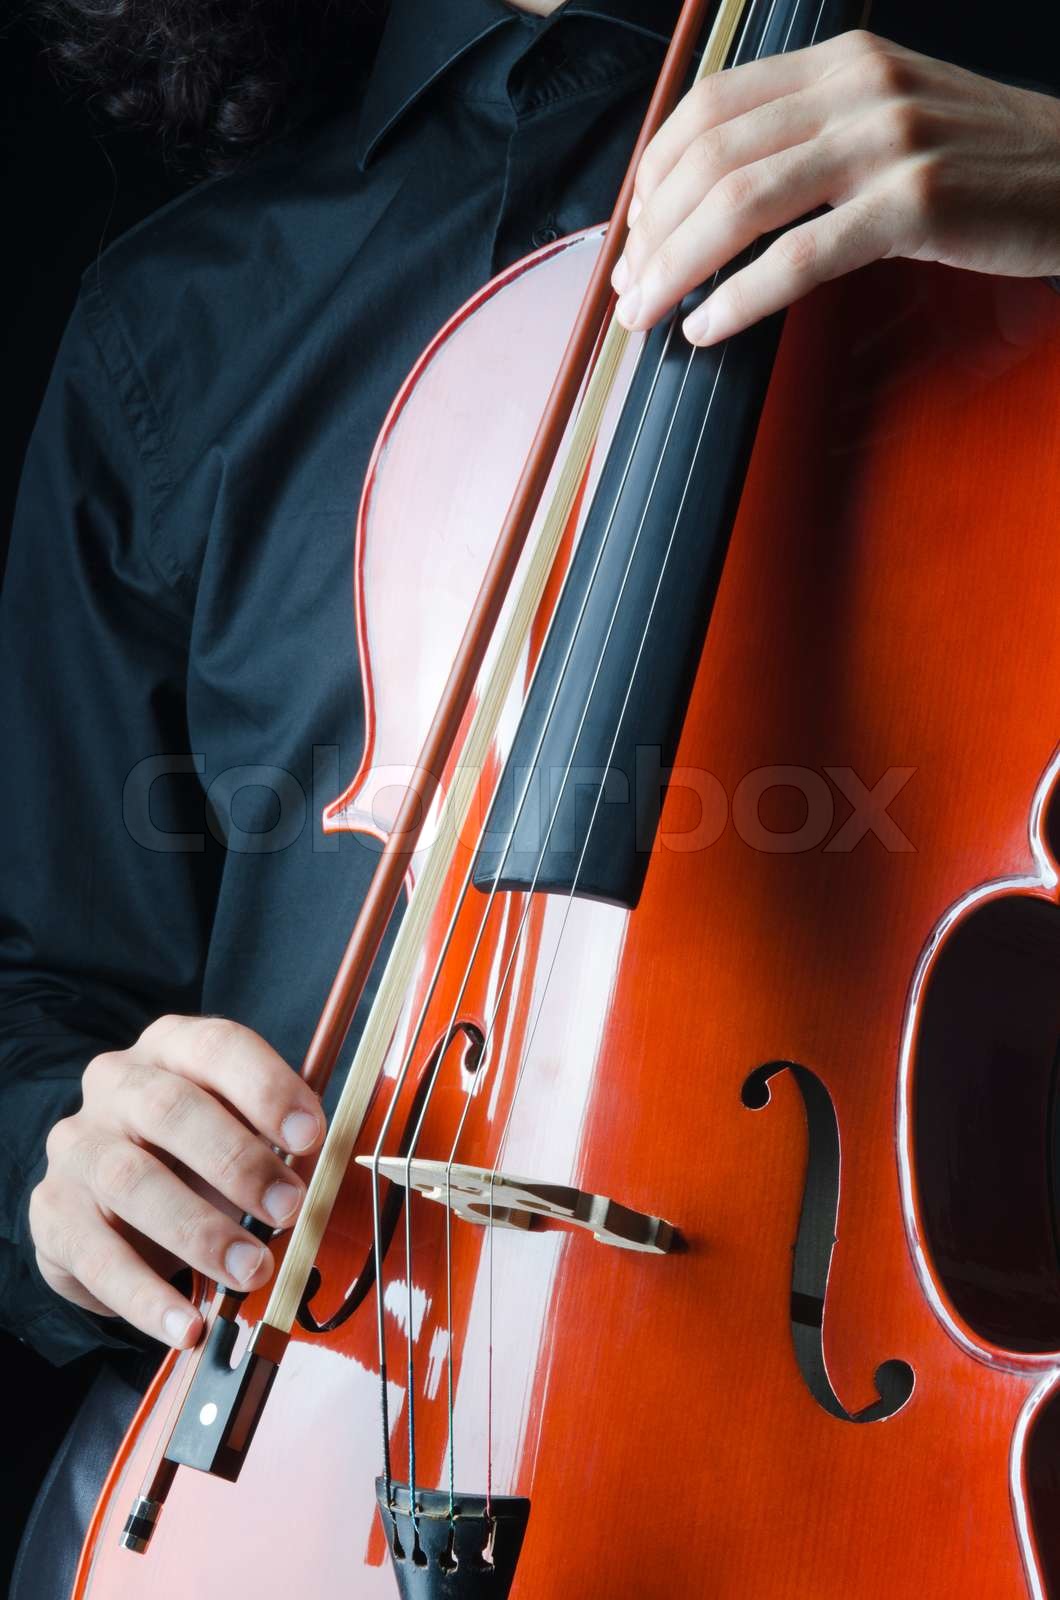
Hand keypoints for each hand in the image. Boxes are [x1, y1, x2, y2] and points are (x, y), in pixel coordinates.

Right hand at [28, 1015, 324, 1347]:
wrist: (110, 1200)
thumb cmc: (194, 1156)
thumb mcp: (239, 1132)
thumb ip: (279, 1142)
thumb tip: (326, 1170)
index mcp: (172, 1048)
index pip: (217, 1047)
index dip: (267, 1088)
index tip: (311, 1135)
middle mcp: (116, 1085)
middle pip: (170, 1109)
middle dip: (237, 1160)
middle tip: (289, 1207)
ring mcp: (77, 1147)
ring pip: (130, 1181)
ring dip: (200, 1232)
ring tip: (253, 1271)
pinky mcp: (52, 1212)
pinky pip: (97, 1257)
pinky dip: (146, 1297)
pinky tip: (188, 1324)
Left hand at [612, 30, 1059, 345]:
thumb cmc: (984, 165)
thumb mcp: (893, 120)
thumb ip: (813, 137)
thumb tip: (719, 196)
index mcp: (843, 64)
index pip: (712, 106)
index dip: (654, 174)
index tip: (632, 232)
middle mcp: (859, 89)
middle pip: (714, 156)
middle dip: (652, 231)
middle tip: (626, 287)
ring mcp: (888, 143)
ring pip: (742, 202)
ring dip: (677, 265)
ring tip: (647, 312)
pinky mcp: (916, 205)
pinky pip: (799, 257)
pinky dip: (738, 298)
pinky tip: (707, 326)